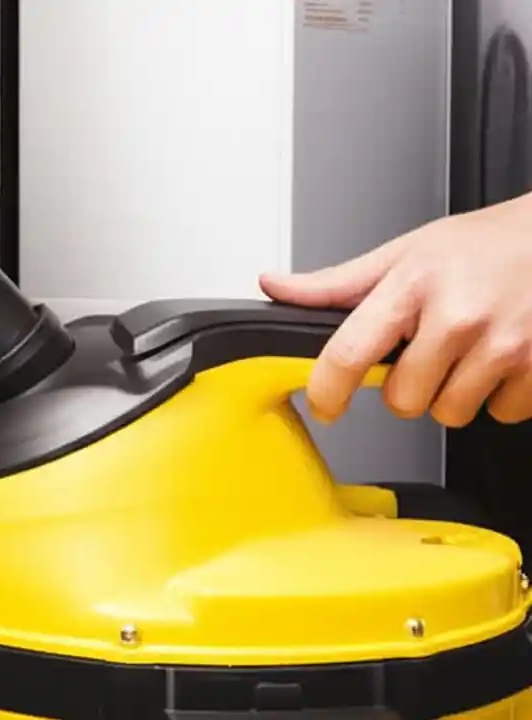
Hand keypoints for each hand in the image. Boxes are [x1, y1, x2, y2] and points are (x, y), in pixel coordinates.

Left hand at [260, 191, 531, 426]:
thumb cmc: (487, 244)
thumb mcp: (408, 252)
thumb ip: (337, 283)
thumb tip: (276, 285)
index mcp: (414, 285)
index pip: (349, 353)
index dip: (327, 390)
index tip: (325, 404)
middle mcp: (458, 316)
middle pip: (402, 399)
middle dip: (410, 384)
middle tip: (430, 349)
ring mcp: (504, 345)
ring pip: (450, 413)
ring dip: (455, 392)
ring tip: (469, 350)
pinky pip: (501, 414)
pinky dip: (500, 394)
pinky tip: (503, 356)